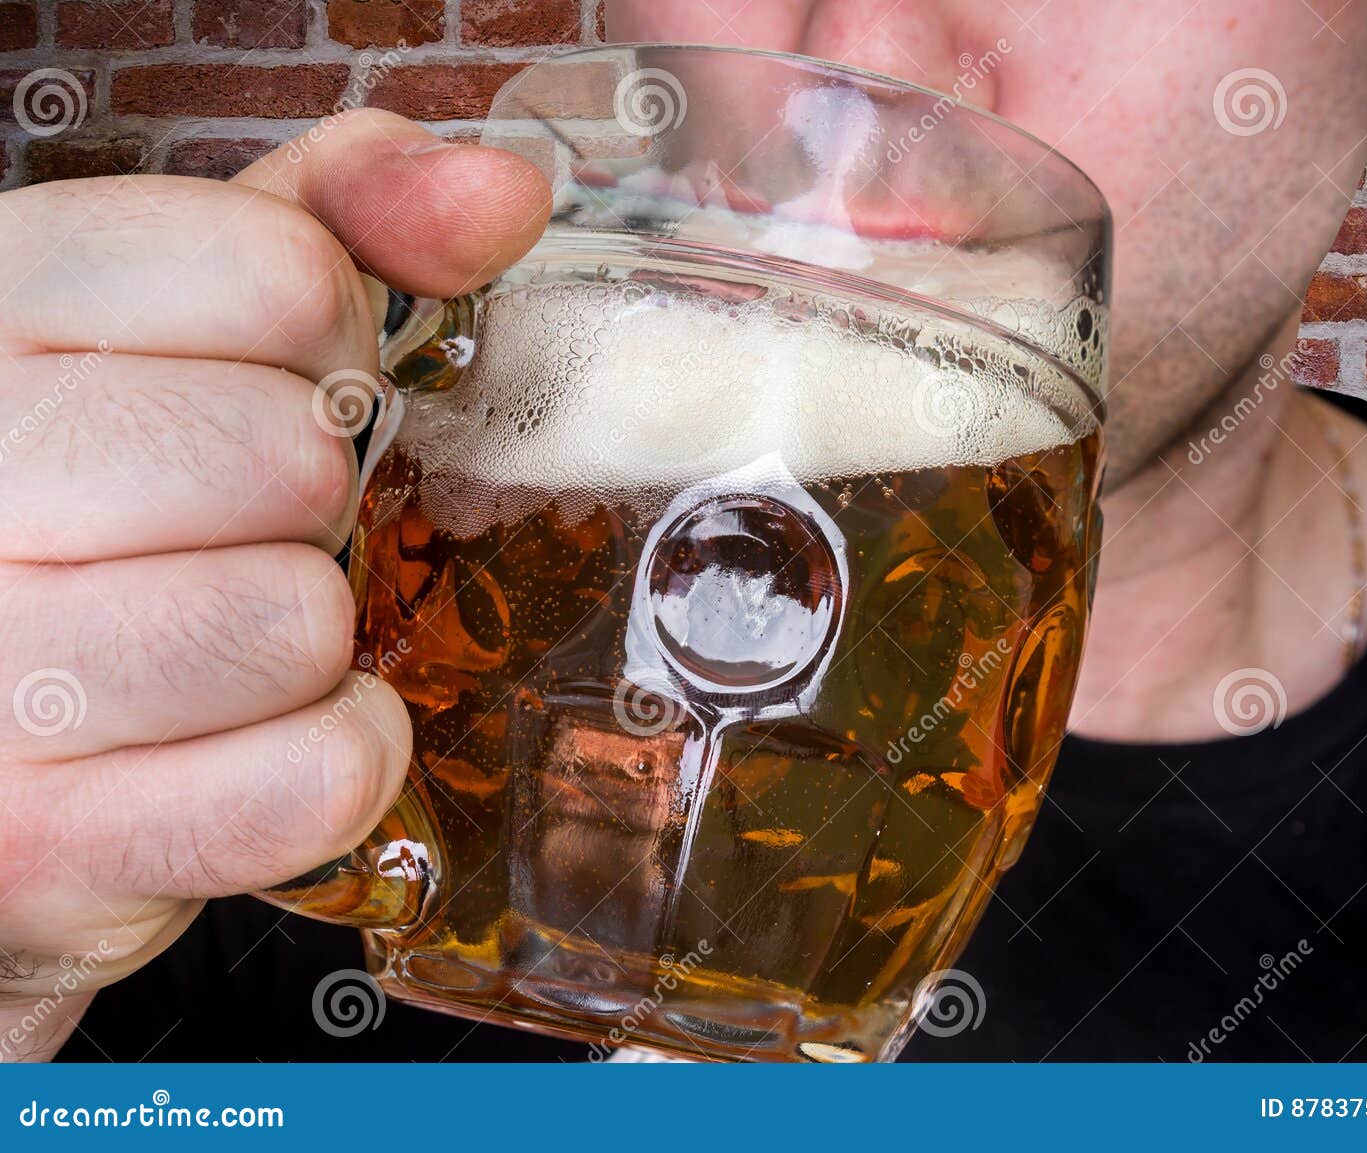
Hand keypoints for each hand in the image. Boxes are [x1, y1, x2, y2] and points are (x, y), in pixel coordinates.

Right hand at [0, 110, 548, 1060]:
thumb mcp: (180, 320)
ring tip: (234, 635)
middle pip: (288, 456)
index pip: (275, 273)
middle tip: (246, 526)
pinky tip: (269, 732)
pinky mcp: (44, 840)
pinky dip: (336, 757)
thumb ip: (327, 224)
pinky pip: (312, 776)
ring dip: (314, 636)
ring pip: (293, 621)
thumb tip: (497, 191)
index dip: (330, 338)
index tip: (283, 379)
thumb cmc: (106, 508)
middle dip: (312, 498)